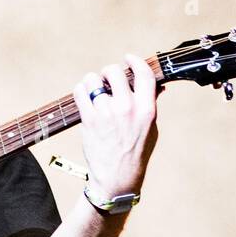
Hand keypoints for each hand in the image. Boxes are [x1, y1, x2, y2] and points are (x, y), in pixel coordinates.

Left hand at [72, 53, 159, 199]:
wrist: (116, 178)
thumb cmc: (135, 154)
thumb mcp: (151, 129)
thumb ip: (151, 105)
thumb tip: (155, 86)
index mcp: (146, 110)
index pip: (143, 74)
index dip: (134, 61)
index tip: (128, 58)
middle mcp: (127, 109)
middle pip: (114, 72)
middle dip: (109, 72)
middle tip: (107, 79)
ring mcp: (106, 114)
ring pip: (93, 80)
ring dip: (93, 81)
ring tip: (94, 90)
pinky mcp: (89, 120)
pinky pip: (80, 92)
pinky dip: (81, 90)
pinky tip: (85, 95)